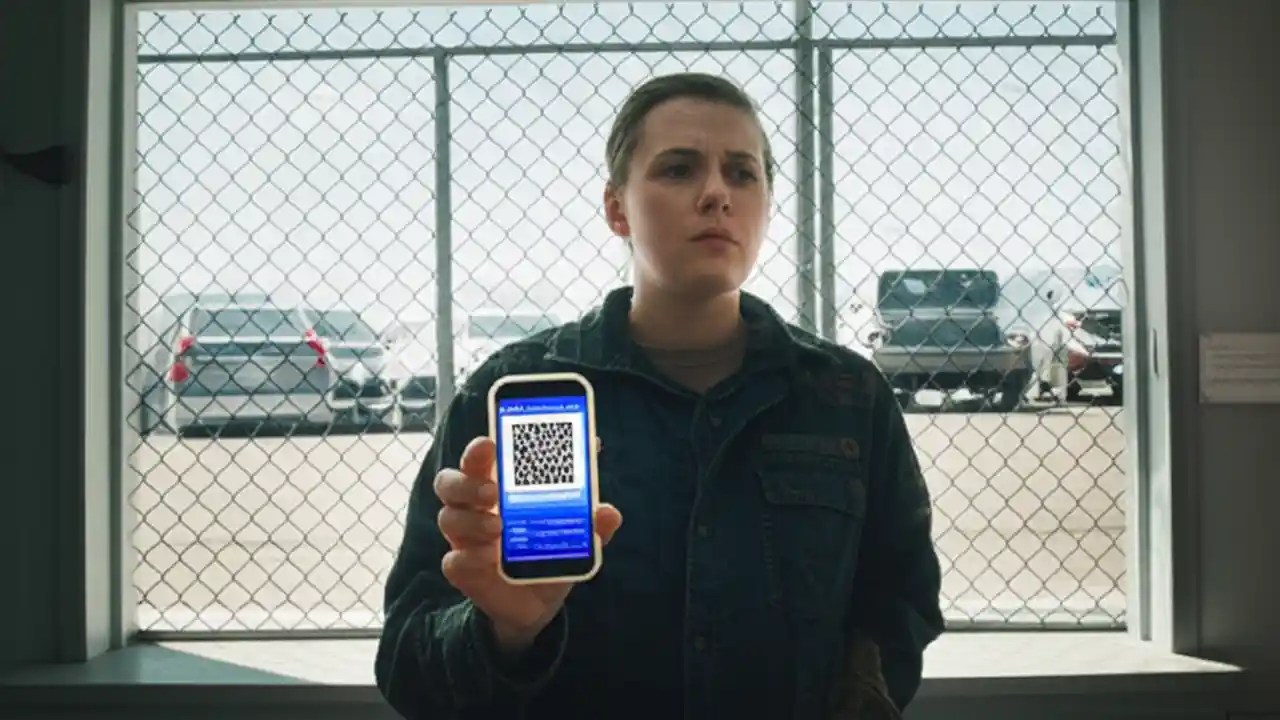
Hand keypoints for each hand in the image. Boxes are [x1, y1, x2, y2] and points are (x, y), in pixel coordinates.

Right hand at [433, 436, 622, 656]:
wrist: (537, 602)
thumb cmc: (546, 552)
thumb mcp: (573, 536)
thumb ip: (590, 523)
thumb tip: (609, 512)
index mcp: (495, 486)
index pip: (478, 459)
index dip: (479, 449)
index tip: (491, 443)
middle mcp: (473, 508)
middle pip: (450, 482)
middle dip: (468, 482)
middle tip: (494, 491)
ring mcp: (464, 539)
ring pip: (448, 518)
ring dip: (473, 520)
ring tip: (499, 528)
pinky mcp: (462, 570)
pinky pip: (453, 560)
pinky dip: (470, 556)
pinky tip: (491, 558)